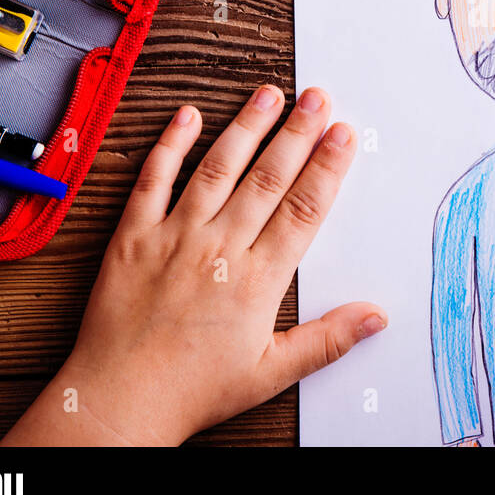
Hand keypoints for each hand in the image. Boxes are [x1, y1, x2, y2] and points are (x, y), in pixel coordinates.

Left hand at [2, 85, 385, 445]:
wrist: (120, 400)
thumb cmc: (193, 390)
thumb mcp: (271, 372)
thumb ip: (327, 340)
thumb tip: (375, 318)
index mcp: (257, 280)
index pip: (303, 209)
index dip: (327, 167)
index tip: (343, 135)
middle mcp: (219, 249)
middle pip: (268, 178)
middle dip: (297, 133)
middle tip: (318, 97)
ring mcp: (174, 238)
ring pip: (217, 169)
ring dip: (246, 127)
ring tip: (269, 94)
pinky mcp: (133, 238)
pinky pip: (152, 181)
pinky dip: (169, 146)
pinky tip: (187, 117)